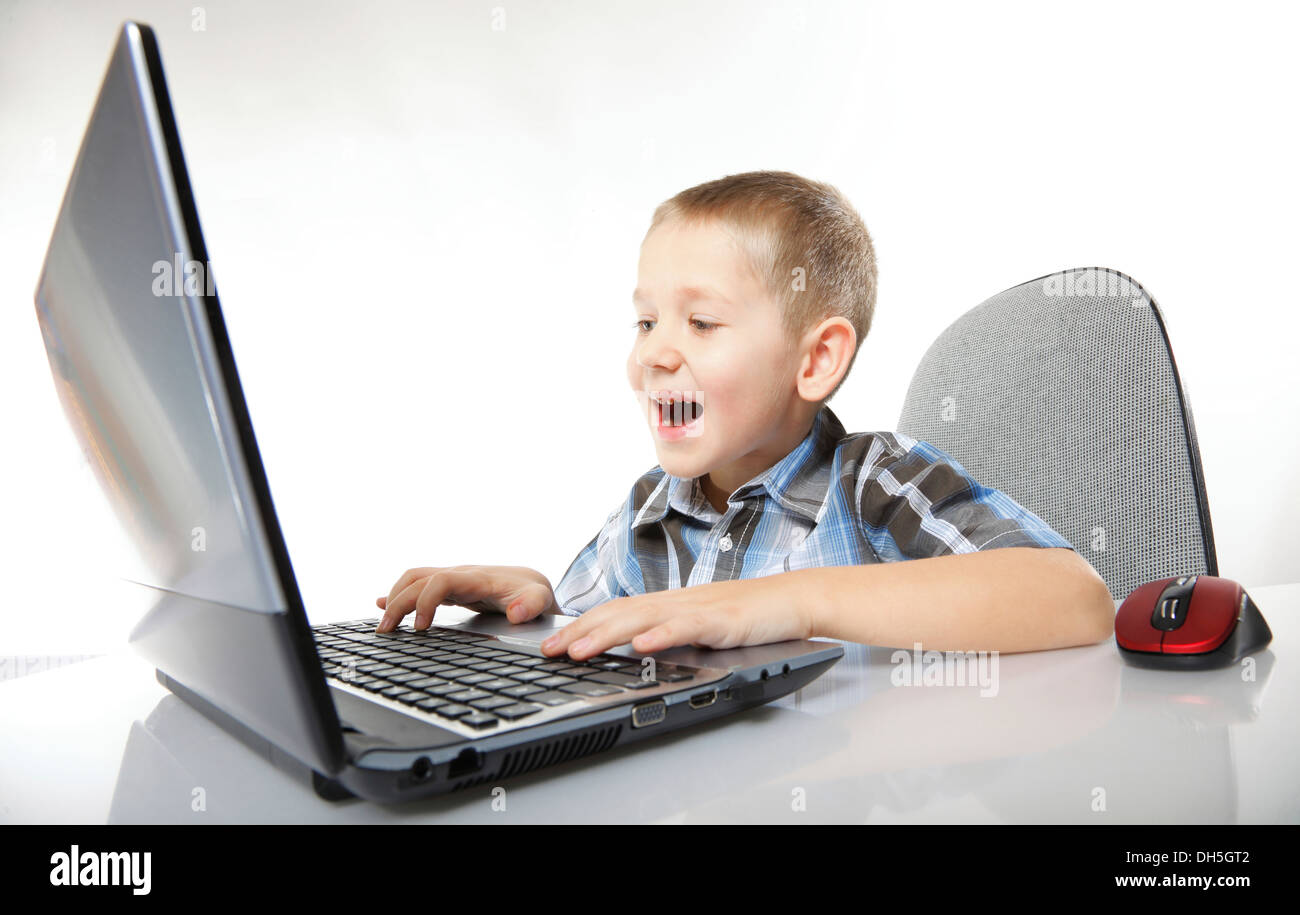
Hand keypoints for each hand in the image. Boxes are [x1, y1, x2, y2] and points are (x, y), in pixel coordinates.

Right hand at [376, 565, 556, 631]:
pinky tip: (381, 605)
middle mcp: (459, 574)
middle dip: (398, 603)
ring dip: (393, 599)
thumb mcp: (539, 599)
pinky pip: (418, 586)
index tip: (420, 627)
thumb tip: (515, 615)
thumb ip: (531, 605)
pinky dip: (397, 595)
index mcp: (476, 578)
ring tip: (384, 626)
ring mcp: (451, 580)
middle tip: (386, 632)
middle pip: (417, 579)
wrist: (531, 582)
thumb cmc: (533, 592)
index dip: (425, 601)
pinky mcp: (448, 589)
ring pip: (413, 580)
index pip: (440, 581)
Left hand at [539, 574, 814, 659]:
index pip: (616, 610)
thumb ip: (670, 632)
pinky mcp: (721, 620)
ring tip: (578, 649)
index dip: (582, 624)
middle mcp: (677, 601)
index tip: (553, 642)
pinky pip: (687, 627)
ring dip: (607, 633)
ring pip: (644, 618)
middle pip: (620, 612)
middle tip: (548, 650)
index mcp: (670, 603)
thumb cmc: (752, 614)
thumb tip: (636, 647)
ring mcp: (698, 608)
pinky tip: (641, 646)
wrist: (795, 599)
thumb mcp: (702, 625)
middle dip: (580, 631)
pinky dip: (662, 635)